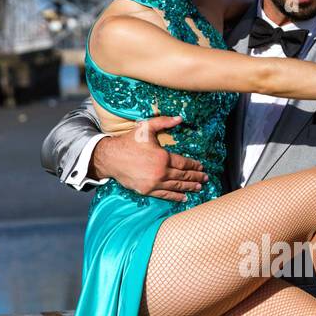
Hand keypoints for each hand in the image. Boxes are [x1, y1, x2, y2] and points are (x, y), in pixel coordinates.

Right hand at [91, 116, 208, 199]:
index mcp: (163, 157)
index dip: (194, 165)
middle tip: (205, 179)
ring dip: (189, 187)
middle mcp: (161, 172)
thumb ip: (163, 122)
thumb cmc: (128, 142)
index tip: (201, 167)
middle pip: (183, 176)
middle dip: (196, 177)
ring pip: (176, 186)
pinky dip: (176, 196)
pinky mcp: (147, 190)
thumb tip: (180, 118)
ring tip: (199, 188)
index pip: (184, 163)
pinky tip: (184, 197)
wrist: (110, 158)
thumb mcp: (146, 128)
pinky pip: (165, 195)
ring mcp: (154, 183)